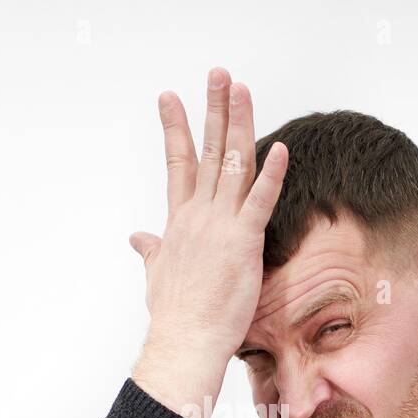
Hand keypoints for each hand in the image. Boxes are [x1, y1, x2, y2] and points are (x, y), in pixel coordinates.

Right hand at [129, 67, 287, 417]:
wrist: (183, 342)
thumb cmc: (173, 316)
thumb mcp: (157, 275)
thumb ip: (151, 251)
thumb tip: (136, 238)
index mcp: (179, 222)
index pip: (178, 164)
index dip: (176, 128)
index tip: (170, 97)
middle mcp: (197, 216)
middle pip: (206, 151)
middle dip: (212, 110)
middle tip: (217, 74)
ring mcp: (219, 226)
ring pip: (231, 164)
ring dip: (238, 124)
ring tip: (241, 89)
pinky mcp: (241, 243)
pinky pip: (259, 202)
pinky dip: (271, 175)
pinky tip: (280, 149)